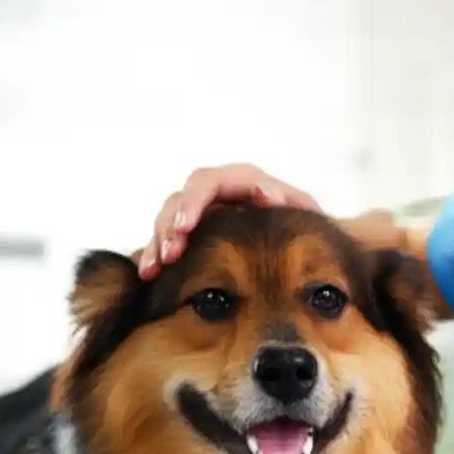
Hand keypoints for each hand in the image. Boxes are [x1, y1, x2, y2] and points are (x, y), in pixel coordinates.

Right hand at [139, 163, 320, 279]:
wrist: (300, 246)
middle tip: (177, 238)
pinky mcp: (189, 236)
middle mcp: (218, 194)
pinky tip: (148, 273)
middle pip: (188, 195)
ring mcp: (201, 214)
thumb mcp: (305, 214)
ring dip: (163, 237)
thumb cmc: (302, 226)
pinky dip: (154, 255)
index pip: (214, 181)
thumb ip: (295, 204)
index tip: (192, 222)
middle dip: (179, 216)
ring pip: (171, 216)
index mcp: (244, 182)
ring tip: (161, 262)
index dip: (199, 198)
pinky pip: (165, 241)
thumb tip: (272, 199)